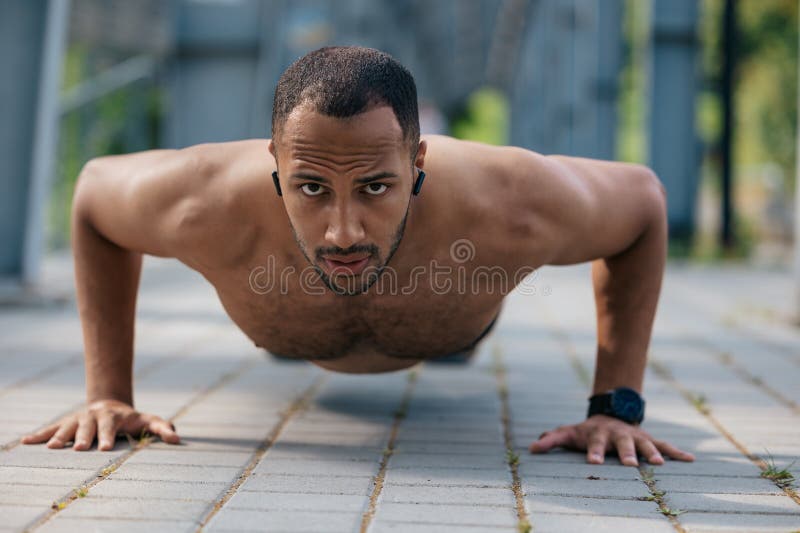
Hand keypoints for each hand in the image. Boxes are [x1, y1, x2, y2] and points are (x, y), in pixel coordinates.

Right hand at [20, 399, 179, 450]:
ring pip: (68, 427)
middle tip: (80, 449)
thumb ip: (162, 428)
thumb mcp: (147, 420)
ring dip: (60, 437)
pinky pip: (52, 428)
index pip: (110, 427)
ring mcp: (78, 419)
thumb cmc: (131, 418)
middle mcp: (93, 416)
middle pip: (88, 427)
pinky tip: (26, 441)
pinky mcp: (67, 423)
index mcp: (113, 416)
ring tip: (53, 448)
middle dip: (83, 437)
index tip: (106, 448)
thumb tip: (177, 439)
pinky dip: (40, 435)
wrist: (110, 404)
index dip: (108, 436)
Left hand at [528, 414, 694, 465]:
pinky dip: (678, 452)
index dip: (594, 453)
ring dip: (654, 453)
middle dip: (627, 454)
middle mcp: (619, 435)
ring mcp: (636, 437)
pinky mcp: (649, 440)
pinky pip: (665, 445)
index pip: (594, 444)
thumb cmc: (586, 432)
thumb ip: (551, 439)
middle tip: (630, 465)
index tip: (593, 463)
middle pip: (623, 445)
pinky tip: (691, 460)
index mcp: (598, 435)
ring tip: (660, 464)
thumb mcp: (568, 433)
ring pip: (646, 444)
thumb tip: (532, 448)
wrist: (609, 415)